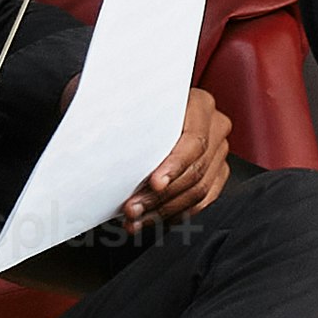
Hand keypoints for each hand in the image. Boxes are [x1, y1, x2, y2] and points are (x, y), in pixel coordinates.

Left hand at [120, 83, 231, 234]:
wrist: (136, 110)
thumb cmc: (127, 104)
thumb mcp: (118, 99)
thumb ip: (116, 110)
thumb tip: (99, 131)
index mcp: (199, 104)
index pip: (194, 140)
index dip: (175, 165)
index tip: (154, 184)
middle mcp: (215, 126)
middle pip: (195, 170)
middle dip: (161, 196)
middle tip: (132, 208)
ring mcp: (218, 151)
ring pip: (199, 190)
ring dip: (165, 210)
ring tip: (136, 219)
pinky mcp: (216, 172)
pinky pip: (203, 200)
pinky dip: (177, 213)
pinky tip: (153, 219)